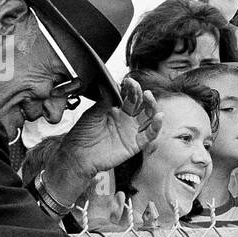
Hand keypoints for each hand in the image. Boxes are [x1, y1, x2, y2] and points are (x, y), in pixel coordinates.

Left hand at [52, 78, 163, 197]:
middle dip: (140, 94)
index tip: (129, 81)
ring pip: (148, 117)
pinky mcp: (134, 144)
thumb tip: (107, 84)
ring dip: (151, 106)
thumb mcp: (92, 113)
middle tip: (138, 88)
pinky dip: (156, 126)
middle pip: (140, 104)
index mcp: (115, 111)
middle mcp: (125, 120)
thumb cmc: (82, 135)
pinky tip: (158, 117)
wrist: (78, 155)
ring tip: (149, 97)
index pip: (128, 97)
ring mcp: (131, 131)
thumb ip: (104, 100)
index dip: (130, 89)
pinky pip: (149, 135)